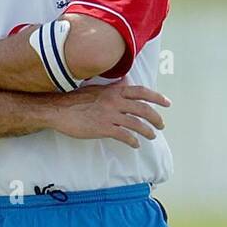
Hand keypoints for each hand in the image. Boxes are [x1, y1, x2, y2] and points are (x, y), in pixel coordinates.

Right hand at [53, 83, 169, 147]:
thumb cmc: (76, 100)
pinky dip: (133, 141)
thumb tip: (126, 81)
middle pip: (143, 109)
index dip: (157, 97)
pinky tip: (135, 145)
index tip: (167, 103)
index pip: (142, 92)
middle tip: (161, 125)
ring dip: (147, 131)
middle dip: (156, 118)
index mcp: (115, 91)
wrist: (59, 110)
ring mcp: (110, 115)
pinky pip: (124, 136)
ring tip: (152, 136)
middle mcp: (115, 102)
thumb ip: (113, 87)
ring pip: (136, 123)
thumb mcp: (97, 89)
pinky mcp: (103, 129)